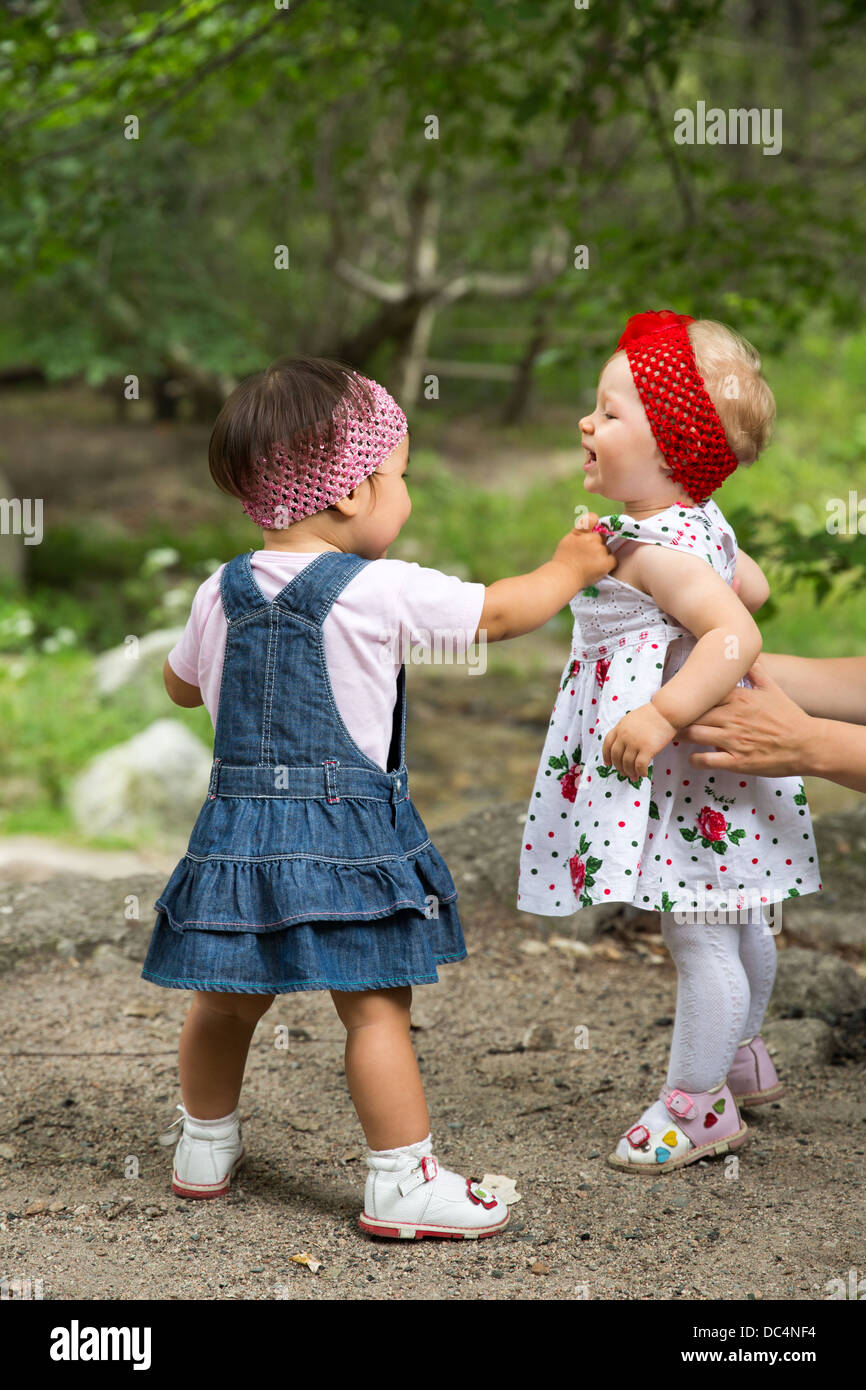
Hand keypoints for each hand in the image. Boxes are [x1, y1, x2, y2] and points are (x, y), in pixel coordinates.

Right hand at [553, 512, 616, 587]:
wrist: (563, 578)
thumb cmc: (563, 561)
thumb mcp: (567, 540)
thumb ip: (580, 532)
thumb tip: (593, 523)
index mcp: (580, 533)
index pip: (592, 519)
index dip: (595, 522)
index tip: (593, 530)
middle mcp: (590, 539)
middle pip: (601, 537)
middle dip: (598, 543)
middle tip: (588, 555)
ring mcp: (599, 550)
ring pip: (607, 549)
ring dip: (602, 554)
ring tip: (591, 564)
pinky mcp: (605, 562)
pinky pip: (613, 559)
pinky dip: (608, 564)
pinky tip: (598, 568)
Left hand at [602, 701, 678, 780]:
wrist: (666, 711)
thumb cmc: (653, 714)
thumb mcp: (632, 718)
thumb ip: (625, 730)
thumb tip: (623, 745)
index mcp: (620, 727)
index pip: (607, 744)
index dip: (606, 756)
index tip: (608, 764)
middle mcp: (624, 735)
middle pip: (616, 756)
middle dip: (619, 767)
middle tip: (623, 774)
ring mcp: (634, 742)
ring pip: (627, 763)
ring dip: (630, 772)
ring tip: (634, 777)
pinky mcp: (647, 748)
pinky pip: (640, 766)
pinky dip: (641, 772)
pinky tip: (644, 774)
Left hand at [679, 656, 814, 775]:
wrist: (809, 745)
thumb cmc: (789, 716)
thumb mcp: (773, 689)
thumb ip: (756, 671)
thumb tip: (747, 654)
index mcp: (739, 697)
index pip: (702, 692)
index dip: (687, 696)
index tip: (675, 698)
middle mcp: (733, 717)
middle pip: (692, 713)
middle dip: (678, 716)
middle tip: (668, 719)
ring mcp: (734, 740)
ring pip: (694, 734)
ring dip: (682, 736)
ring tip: (676, 737)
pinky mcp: (737, 761)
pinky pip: (705, 760)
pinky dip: (695, 759)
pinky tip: (693, 757)